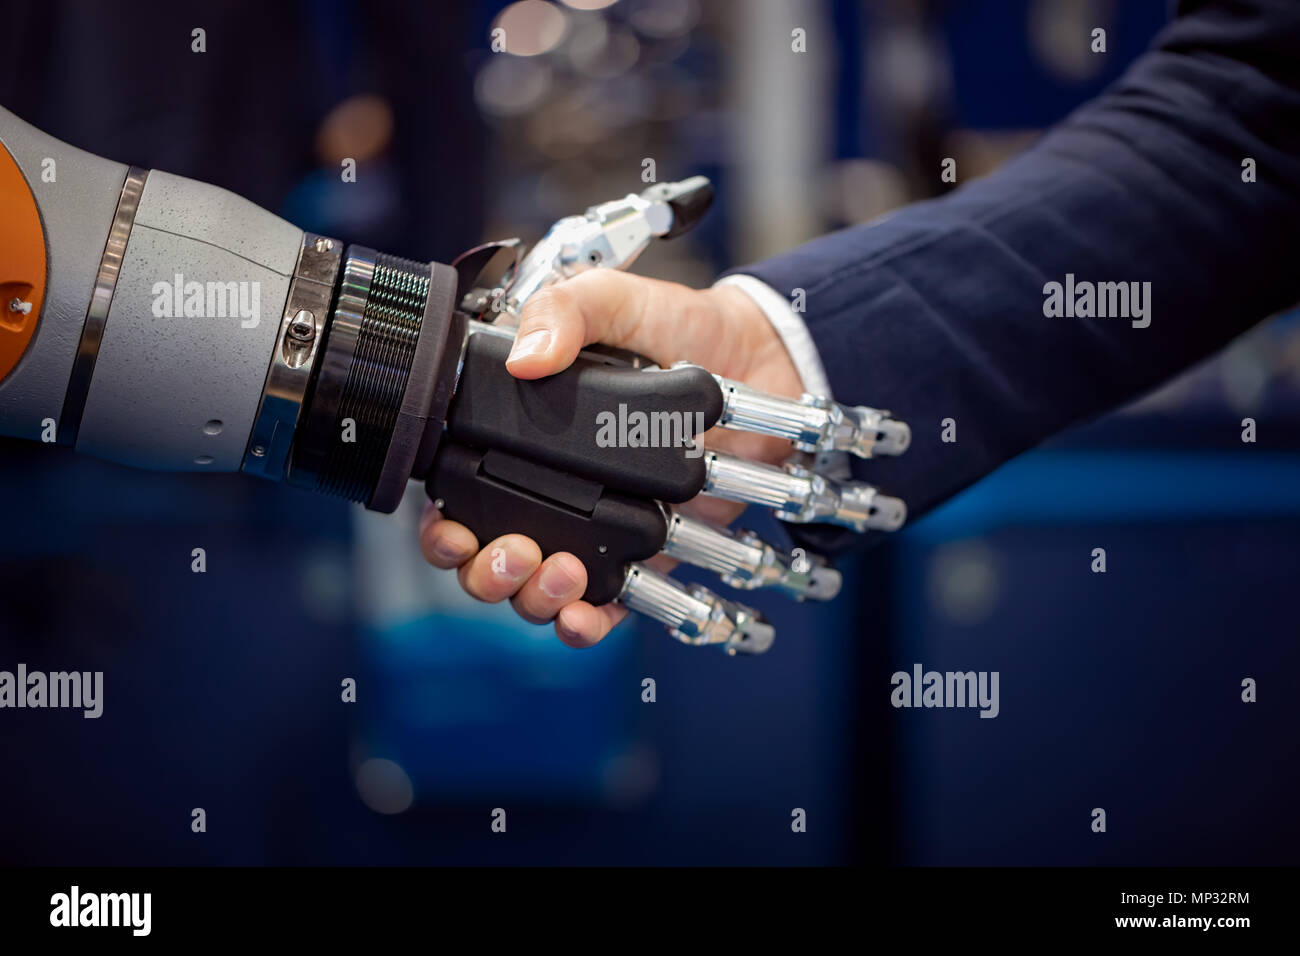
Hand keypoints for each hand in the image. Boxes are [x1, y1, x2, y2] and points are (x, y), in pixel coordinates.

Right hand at [419, 270, 803, 645]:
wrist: (763, 360)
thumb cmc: (680, 327)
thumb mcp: (616, 299)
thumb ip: (567, 311)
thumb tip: (523, 359)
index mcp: (522, 436)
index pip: (457, 494)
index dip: (443, 525)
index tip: (453, 530)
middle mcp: (550, 490)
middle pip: (487, 558)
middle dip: (485, 573)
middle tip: (515, 554)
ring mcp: (595, 527)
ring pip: (538, 590)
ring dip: (535, 598)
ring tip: (562, 574)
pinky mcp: (643, 555)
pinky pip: (605, 606)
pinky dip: (587, 624)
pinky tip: (585, 617)